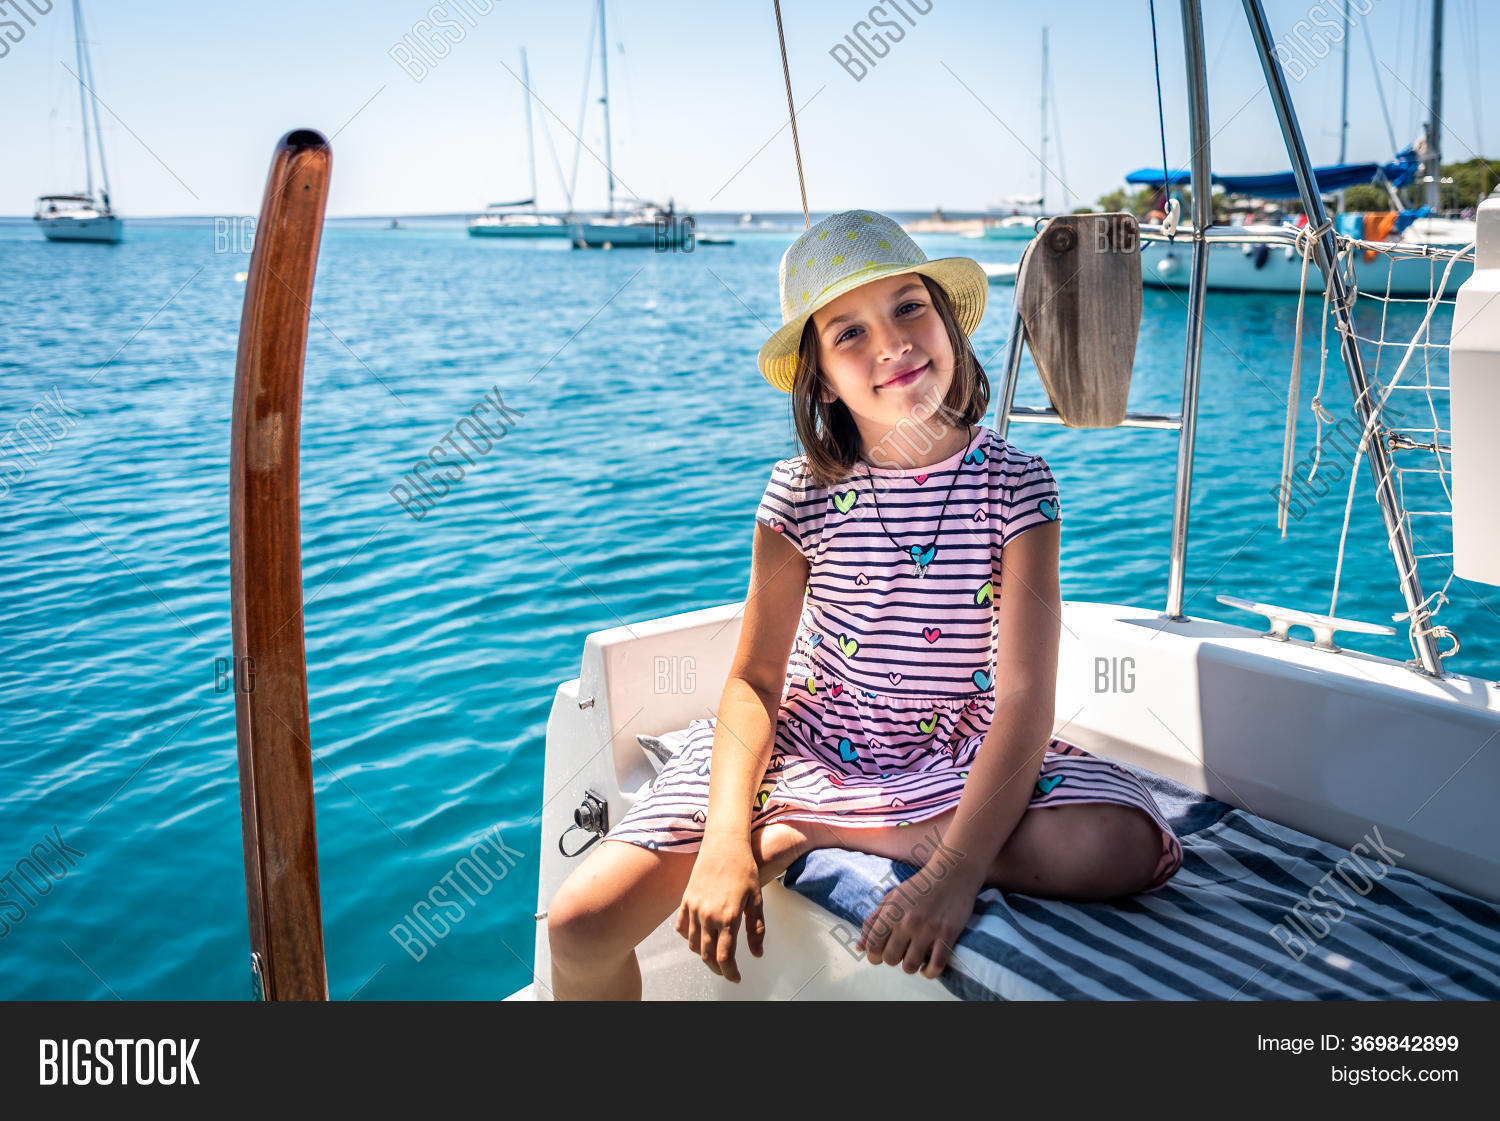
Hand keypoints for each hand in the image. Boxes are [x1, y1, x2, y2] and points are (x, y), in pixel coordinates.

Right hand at [675, 836, 764, 982]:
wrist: (724, 844)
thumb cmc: (743, 868)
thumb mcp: (756, 900)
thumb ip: (756, 929)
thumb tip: (757, 953)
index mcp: (728, 917)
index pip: (725, 957)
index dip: (730, 972)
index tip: (735, 977)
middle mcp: (708, 916)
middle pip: (707, 955)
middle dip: (717, 968)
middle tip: (727, 970)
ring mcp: (693, 908)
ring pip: (693, 944)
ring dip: (703, 954)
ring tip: (714, 955)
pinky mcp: (685, 900)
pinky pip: (682, 928)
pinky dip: (688, 938)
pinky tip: (699, 936)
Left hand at [857, 864, 977, 978]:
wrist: (952, 873)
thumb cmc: (918, 886)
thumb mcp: (891, 898)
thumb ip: (873, 922)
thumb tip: (859, 948)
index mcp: (891, 912)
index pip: (873, 945)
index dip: (873, 955)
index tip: (879, 955)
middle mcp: (907, 922)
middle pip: (890, 959)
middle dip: (892, 959)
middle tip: (899, 953)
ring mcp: (928, 930)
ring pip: (910, 966)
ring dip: (910, 967)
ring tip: (914, 958)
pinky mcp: (948, 935)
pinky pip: (936, 966)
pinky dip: (930, 972)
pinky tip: (927, 967)